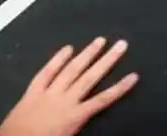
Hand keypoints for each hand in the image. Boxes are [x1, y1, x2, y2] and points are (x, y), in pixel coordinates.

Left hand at [0, 38, 138, 135]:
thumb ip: (78, 124)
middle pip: (90, 78)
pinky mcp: (32, 92)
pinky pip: (46, 73)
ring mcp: (48, 94)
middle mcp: (65, 101)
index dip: (120, 88)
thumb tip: (90, 111)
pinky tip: (68, 48)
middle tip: (121, 45)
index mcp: (75, 117)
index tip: (134, 75)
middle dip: (107, 61)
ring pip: (71, 70)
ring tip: (100, 40)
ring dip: (87, 54)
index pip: (103, 100)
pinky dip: (57, 60)